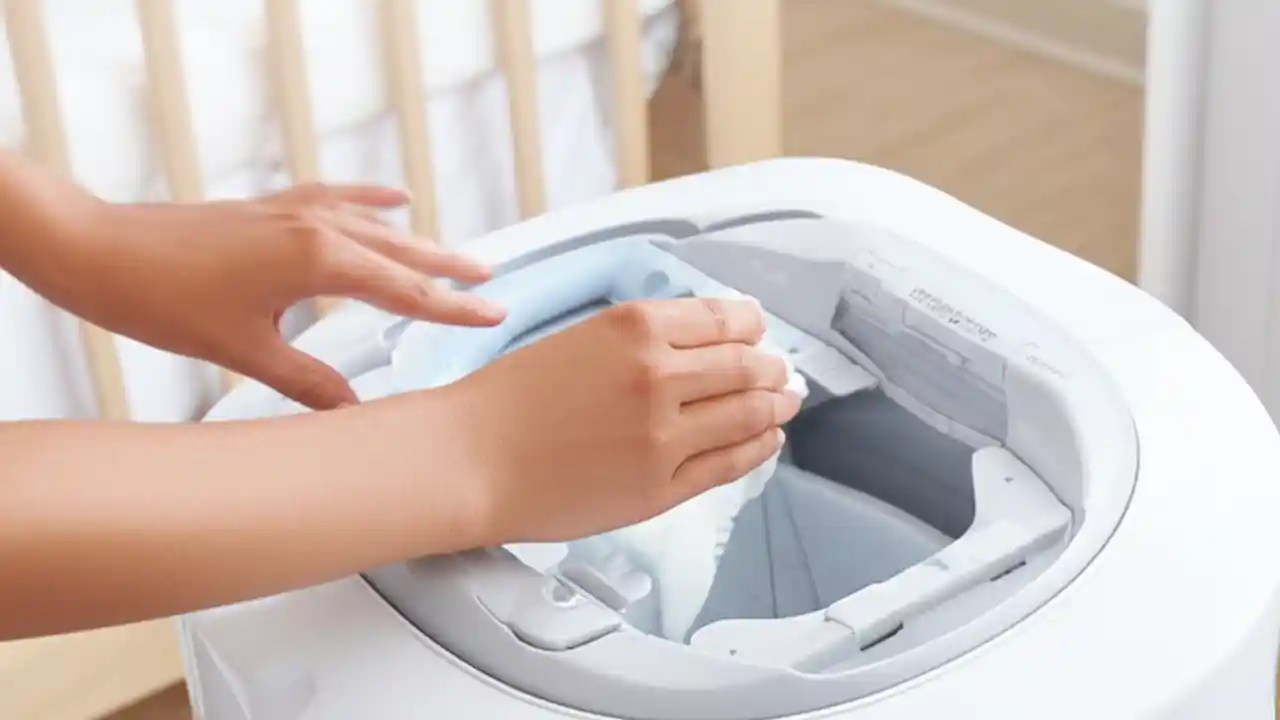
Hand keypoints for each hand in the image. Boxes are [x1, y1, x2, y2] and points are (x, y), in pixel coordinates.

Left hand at [45, 183, 506, 408]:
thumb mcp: (245, 352)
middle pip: (402, 251)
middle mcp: (315, 226)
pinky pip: (338, 197)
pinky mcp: (273, 207)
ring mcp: (294, 210)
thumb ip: (308, 383)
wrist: (100, 251)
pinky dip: (371, 200)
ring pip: (375, 226)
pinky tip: (394, 198)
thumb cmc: (164, 300)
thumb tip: (354, 413)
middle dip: (449, 269)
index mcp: (317, 261)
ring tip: (455, 256)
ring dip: (417, 243)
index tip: (493, 314)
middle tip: (492, 282)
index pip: (405, 290)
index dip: (453, 307)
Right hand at [439, 298, 803, 544]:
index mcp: (635, 327)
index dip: (751, 325)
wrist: (470, 458)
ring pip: (749, 413)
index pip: (724, 318)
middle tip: (780, 369)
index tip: (757, 329)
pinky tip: (765, 440)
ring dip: (775, 405)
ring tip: (784, 401)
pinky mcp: (661, 487)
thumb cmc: (508, 399)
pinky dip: (758, 447)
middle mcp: (659, 376)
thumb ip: (641, 339)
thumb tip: (703, 342)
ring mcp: (665, 436)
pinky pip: (731, 463)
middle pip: (747, 365)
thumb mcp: (579, 338)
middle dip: (771, 366)